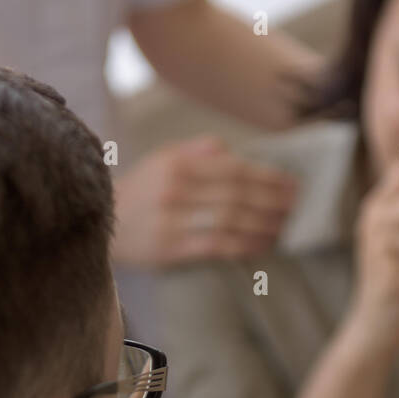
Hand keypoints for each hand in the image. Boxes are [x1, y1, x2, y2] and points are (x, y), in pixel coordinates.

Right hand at [110, 135, 297, 266]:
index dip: (268, 177)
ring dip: (264, 224)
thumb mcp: (161, 161)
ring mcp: (173, 219)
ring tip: (287, 228)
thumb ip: (196, 152)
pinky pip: (216, 245)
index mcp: (178, 164)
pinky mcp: (170, 247)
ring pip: (231, 219)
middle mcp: (177, 189)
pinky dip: (243, 245)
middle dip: (273, 201)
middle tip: (298, 207)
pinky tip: (262, 245)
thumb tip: (230, 150)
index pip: (233, 169)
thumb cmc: (139, 193)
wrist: (100, 224)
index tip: (292, 185)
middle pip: (237, 194)